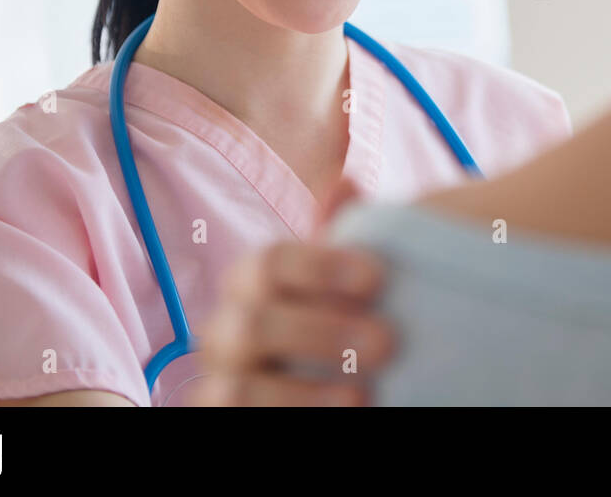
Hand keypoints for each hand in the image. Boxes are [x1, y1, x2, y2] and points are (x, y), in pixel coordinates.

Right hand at [193, 180, 393, 405]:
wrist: (336, 382)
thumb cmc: (343, 325)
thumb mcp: (346, 285)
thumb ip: (344, 240)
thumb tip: (344, 184)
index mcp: (252, 285)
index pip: (269, 264)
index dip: (319, 267)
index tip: (376, 278)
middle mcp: (226, 333)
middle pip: (252, 325)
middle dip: (320, 333)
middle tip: (387, 343)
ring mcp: (223, 386)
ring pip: (235, 392)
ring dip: (302, 395)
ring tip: (364, 394)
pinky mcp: (230, 423)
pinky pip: (235, 425)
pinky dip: (289, 420)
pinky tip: (345, 416)